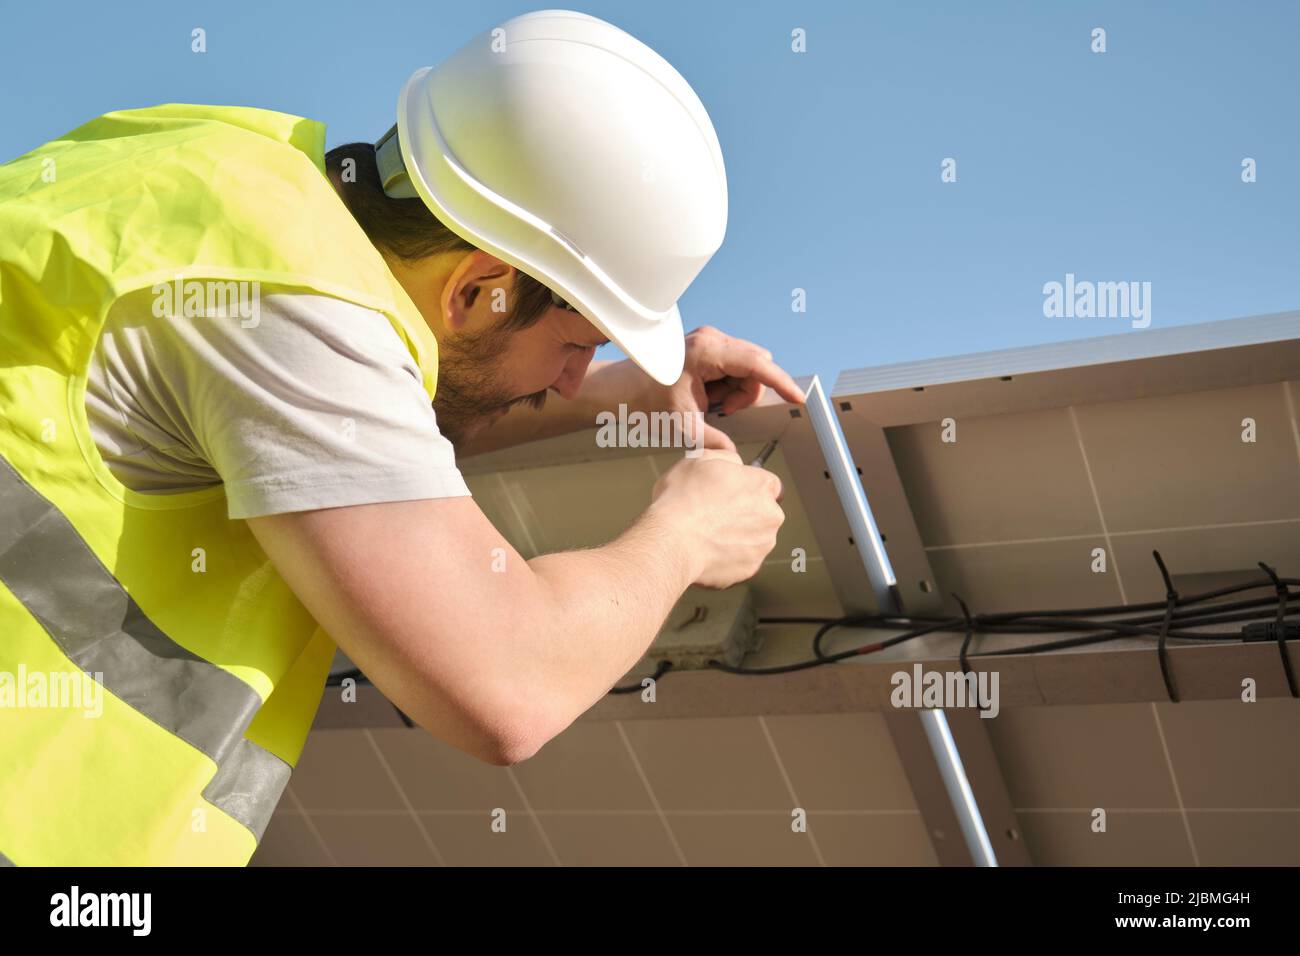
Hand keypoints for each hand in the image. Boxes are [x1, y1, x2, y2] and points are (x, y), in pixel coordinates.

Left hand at [638, 326, 806, 452]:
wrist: (622, 389)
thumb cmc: (647, 402)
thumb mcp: (684, 427)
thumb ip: (714, 442)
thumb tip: (734, 455)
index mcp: (707, 353)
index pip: (756, 365)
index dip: (780, 382)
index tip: (797, 397)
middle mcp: (712, 339)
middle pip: (755, 366)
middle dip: (745, 393)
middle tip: (719, 410)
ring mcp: (710, 339)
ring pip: (747, 367)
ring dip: (736, 391)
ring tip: (709, 403)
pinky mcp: (709, 345)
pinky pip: (735, 365)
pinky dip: (727, 385)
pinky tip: (707, 395)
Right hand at [646, 448, 784, 588]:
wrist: (671, 542)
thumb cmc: (682, 499)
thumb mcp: (699, 459)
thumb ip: (725, 457)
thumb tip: (734, 462)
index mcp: (762, 485)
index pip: (768, 484)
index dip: (747, 487)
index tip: (731, 493)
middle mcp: (771, 516)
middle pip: (763, 512)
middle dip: (744, 513)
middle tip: (713, 513)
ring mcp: (762, 545)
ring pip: (753, 538)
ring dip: (737, 535)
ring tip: (706, 533)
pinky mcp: (749, 569)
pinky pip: (741, 560)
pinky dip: (728, 557)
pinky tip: (706, 550)